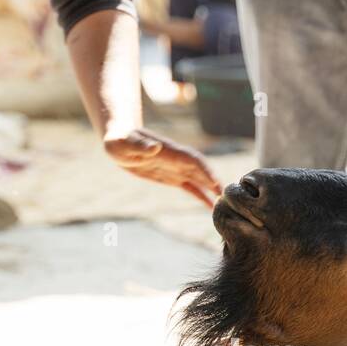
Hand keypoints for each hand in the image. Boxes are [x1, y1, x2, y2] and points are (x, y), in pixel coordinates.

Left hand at [104, 128, 221, 207]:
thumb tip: (155, 146)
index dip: (205, 171)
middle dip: (214, 183)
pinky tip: (209, 206)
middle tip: (227, 199)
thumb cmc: (119, 139)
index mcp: (169, 151)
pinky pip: (190, 187)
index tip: (215, 183)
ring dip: (211, 191)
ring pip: (198, 180)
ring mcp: (176, 168)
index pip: (192, 160)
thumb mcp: (125, 142)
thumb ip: (140, 145)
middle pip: (201, 171)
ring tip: (224, 205)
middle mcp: (177, 160)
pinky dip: (200, 195)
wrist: (119, 139)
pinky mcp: (171, 176)